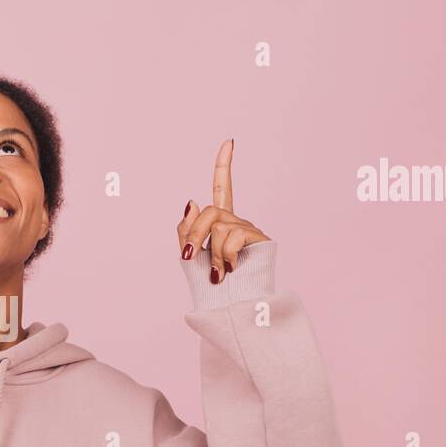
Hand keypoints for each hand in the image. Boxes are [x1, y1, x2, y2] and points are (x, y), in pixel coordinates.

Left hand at [177, 138, 270, 283]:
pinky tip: (231, 268)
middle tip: (188, 256)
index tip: (229, 142)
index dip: (224, 165)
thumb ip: (186, 229)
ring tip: (218, 272)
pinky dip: (225, 255)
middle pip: (209, 211)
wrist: (228, 304)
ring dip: (211, 253)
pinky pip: (231, 237)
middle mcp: (236, 220)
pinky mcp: (259, 238)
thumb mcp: (189, 255)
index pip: (222, 188)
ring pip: (218, 228)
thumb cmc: (209, 284)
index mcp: (220, 221)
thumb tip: (192, 200)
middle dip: (194, 234)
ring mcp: (248, 228)